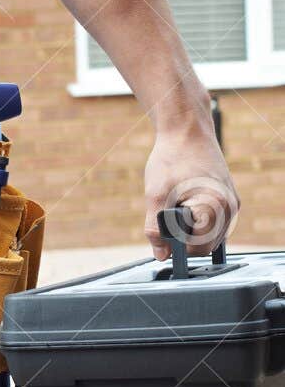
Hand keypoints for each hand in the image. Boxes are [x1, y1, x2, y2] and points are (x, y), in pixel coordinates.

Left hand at [144, 123, 238, 260]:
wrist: (187, 131)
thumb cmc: (172, 158)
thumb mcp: (155, 195)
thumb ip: (155, 229)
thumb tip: (161, 254)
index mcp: (215, 207)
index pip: (198, 247)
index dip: (178, 246)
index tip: (164, 235)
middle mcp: (229, 207)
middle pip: (207, 244)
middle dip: (184, 239)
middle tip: (167, 219)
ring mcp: (232, 203)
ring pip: (211, 235)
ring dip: (192, 230)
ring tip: (176, 206)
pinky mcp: (229, 199)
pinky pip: (215, 222)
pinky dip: (199, 221)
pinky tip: (185, 205)